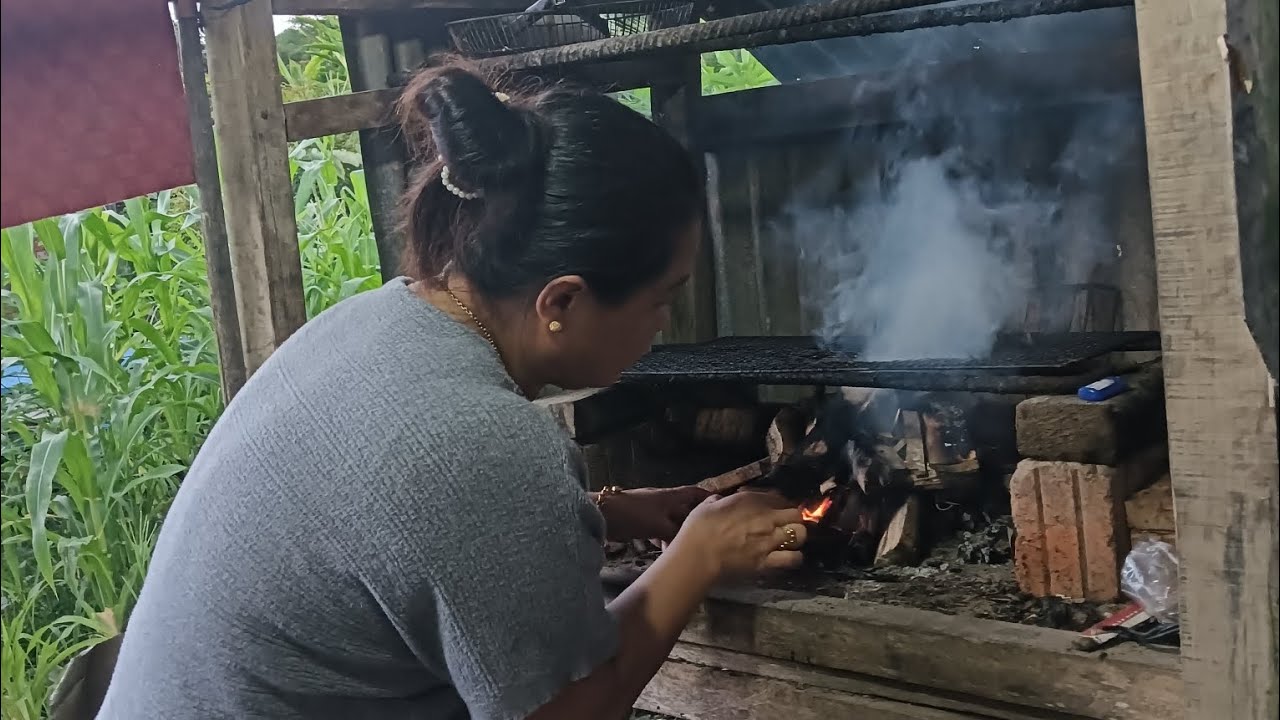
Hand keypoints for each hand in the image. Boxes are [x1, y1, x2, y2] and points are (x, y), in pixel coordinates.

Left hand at [600, 486, 710, 542]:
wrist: (603, 514)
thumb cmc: (635, 515)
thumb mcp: (660, 525)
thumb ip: (677, 533)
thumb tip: (692, 541)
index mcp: (671, 496)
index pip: (694, 493)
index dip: (708, 497)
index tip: (720, 507)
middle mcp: (663, 501)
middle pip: (683, 510)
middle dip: (692, 523)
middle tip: (703, 539)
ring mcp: (651, 511)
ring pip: (670, 522)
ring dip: (676, 535)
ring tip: (683, 550)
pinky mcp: (640, 521)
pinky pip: (658, 529)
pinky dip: (662, 539)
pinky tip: (664, 551)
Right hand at [670, 492, 806, 579]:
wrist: (697, 555)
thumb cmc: (698, 528)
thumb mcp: (709, 504)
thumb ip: (722, 500)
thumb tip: (725, 500)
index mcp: (751, 500)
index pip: (779, 497)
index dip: (779, 503)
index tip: (774, 509)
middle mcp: (766, 518)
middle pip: (796, 515)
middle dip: (793, 519)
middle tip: (785, 525)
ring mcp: (769, 540)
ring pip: (800, 534)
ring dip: (796, 537)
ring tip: (788, 541)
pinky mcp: (767, 562)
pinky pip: (793, 558)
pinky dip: (794, 557)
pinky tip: (787, 557)